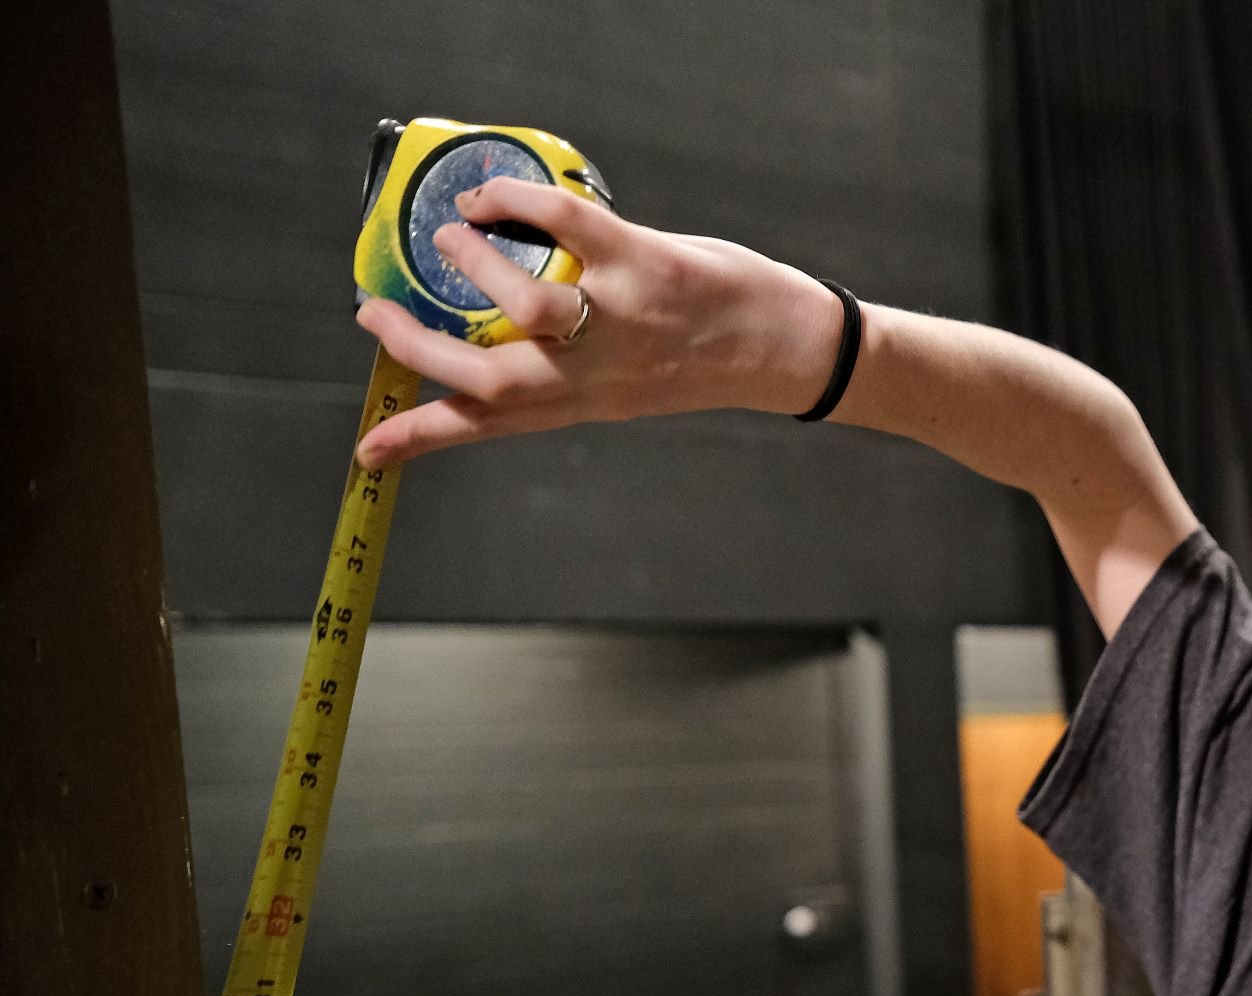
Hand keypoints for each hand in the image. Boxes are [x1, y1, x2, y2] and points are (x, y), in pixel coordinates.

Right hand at [352, 178, 843, 467]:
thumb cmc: (706, 359)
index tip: (368, 452)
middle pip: (488, 379)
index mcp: (583, 404)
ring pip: (527, 309)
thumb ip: (569, 369)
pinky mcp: (648, 267)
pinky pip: (569, 227)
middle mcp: (596, 375)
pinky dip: (519, 203)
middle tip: (373, 316)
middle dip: (417, 350)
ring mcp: (622, 321)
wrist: (792, 352)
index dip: (423, 439)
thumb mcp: (627, 382)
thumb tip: (507, 335)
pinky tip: (490, 196)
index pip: (490, 428)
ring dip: (473, 268)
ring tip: (448, 234)